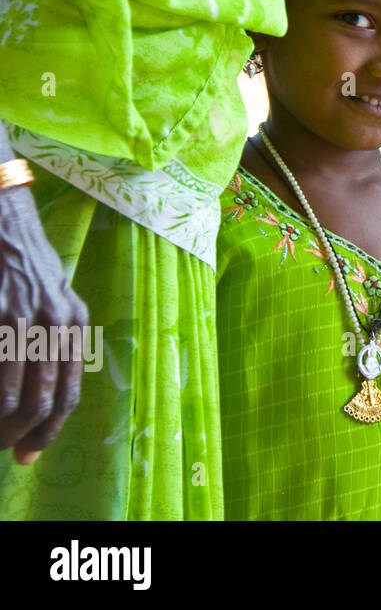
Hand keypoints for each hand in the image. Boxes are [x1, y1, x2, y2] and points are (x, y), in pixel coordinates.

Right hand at [0, 178, 88, 463]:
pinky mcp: (2, 316)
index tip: (32, 453)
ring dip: (6, 424)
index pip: (69, 392)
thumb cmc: (24, 265)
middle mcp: (59, 325)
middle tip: (10, 453)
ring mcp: (30, 321)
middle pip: (49, 400)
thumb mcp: (53, 298)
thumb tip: (43, 388)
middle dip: (28, 435)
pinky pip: (2, 373)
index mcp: (75, 323)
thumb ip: (55, 336)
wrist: (6, 225)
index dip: (52, 429)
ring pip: (23, 394)